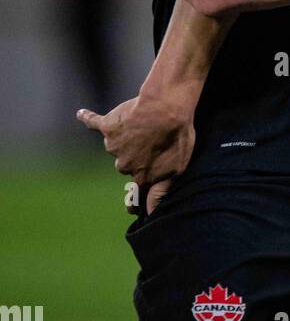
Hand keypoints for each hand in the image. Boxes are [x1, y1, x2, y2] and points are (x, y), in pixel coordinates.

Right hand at [76, 95, 195, 210]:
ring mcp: (114, 146)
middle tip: (152, 140)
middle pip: (126, 165)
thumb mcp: (177, 168)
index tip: (131, 208)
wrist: (166, 109)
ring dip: (128, 135)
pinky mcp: (108, 127)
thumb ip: (161, 191)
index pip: (134, 195)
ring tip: (146, 122)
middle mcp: (124, 165)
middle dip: (136, 155)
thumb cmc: (177, 136)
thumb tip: (150, 212)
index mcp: (142, 176)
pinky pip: (94, 123)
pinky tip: (82, 114)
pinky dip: (88, 118)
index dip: (132, 201)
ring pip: (117, 144)